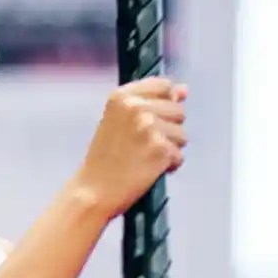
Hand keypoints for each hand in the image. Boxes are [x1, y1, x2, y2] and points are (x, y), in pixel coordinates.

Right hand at [74, 77, 187, 217]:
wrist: (93, 191)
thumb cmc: (104, 160)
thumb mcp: (120, 121)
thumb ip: (152, 102)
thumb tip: (183, 90)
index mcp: (122, 96)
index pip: (164, 86)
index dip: (164, 104)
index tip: (150, 120)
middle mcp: (136, 107)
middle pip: (178, 110)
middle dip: (167, 129)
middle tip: (142, 145)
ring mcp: (149, 127)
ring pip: (182, 134)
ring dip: (169, 148)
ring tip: (144, 157)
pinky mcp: (161, 148)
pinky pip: (179, 155)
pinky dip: (168, 166)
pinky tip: (148, 169)